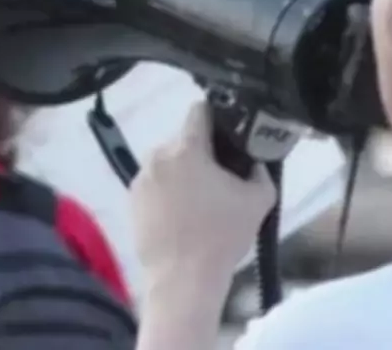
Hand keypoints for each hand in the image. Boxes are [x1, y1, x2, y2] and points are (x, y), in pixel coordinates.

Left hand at [130, 98, 275, 282]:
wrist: (182, 279)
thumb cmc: (221, 237)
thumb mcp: (258, 200)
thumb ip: (260, 171)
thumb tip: (253, 163)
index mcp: (187, 148)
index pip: (199, 111)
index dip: (217, 115)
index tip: (228, 132)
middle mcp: (158, 155)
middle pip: (184, 140)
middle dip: (202, 152)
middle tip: (220, 176)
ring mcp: (140, 178)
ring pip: (168, 162)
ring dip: (183, 171)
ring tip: (200, 200)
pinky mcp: (131, 199)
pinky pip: (154, 183)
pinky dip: (167, 190)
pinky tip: (180, 214)